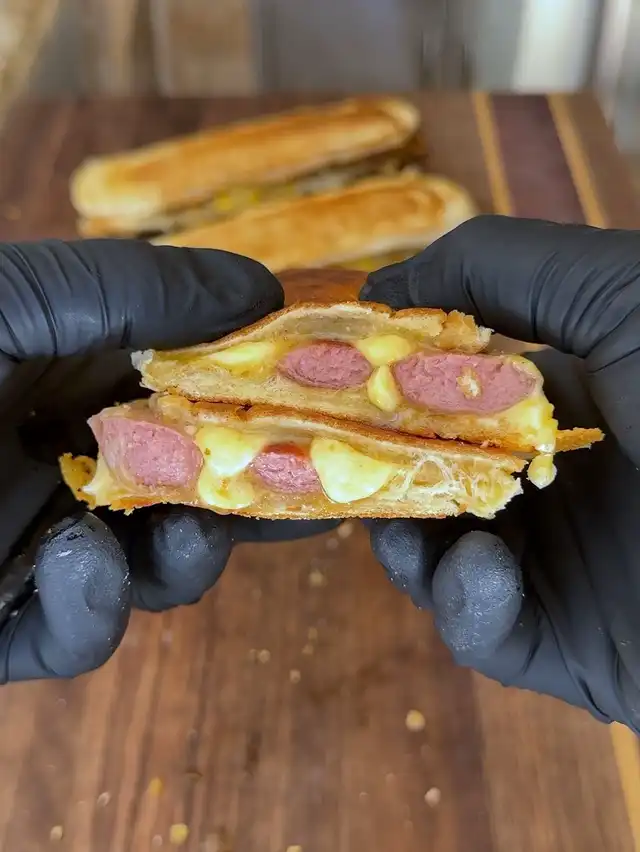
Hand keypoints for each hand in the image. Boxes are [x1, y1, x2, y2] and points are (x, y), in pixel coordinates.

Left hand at [0, 240, 334, 681]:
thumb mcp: (2, 304)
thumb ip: (128, 291)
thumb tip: (264, 285)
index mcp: (58, 371)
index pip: (185, 385)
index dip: (255, 395)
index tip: (322, 404)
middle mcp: (51, 453)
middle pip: (183, 484)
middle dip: (244, 493)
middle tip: (303, 494)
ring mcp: (25, 541)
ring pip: (147, 568)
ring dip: (182, 558)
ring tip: (179, 535)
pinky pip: (70, 634)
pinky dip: (90, 612)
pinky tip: (75, 571)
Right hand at [361, 215, 639, 730]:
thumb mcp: (622, 294)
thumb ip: (502, 265)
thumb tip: (382, 284)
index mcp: (570, 403)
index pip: (448, 394)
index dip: (384, 385)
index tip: (321, 378)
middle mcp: (558, 484)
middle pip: (431, 479)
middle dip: (377, 469)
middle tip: (328, 462)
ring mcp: (561, 568)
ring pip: (438, 559)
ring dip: (410, 543)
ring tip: (412, 527)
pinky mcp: (568, 650)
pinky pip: (484, 633)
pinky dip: (468, 605)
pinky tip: (486, 577)